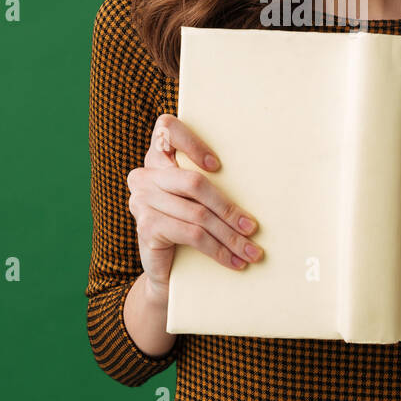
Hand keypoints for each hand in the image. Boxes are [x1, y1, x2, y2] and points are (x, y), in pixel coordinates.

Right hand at [126, 114, 263, 300]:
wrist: (164, 271)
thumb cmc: (187, 228)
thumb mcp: (195, 200)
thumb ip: (208, 183)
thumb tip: (259, 183)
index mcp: (157, 158)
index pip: (166, 129)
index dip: (192, 142)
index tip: (218, 166)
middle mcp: (144, 176)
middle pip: (194, 182)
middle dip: (228, 209)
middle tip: (252, 228)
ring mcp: (141, 201)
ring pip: (198, 213)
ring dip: (230, 236)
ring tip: (251, 251)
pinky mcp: (146, 226)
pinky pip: (192, 234)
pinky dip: (218, 250)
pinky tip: (234, 261)